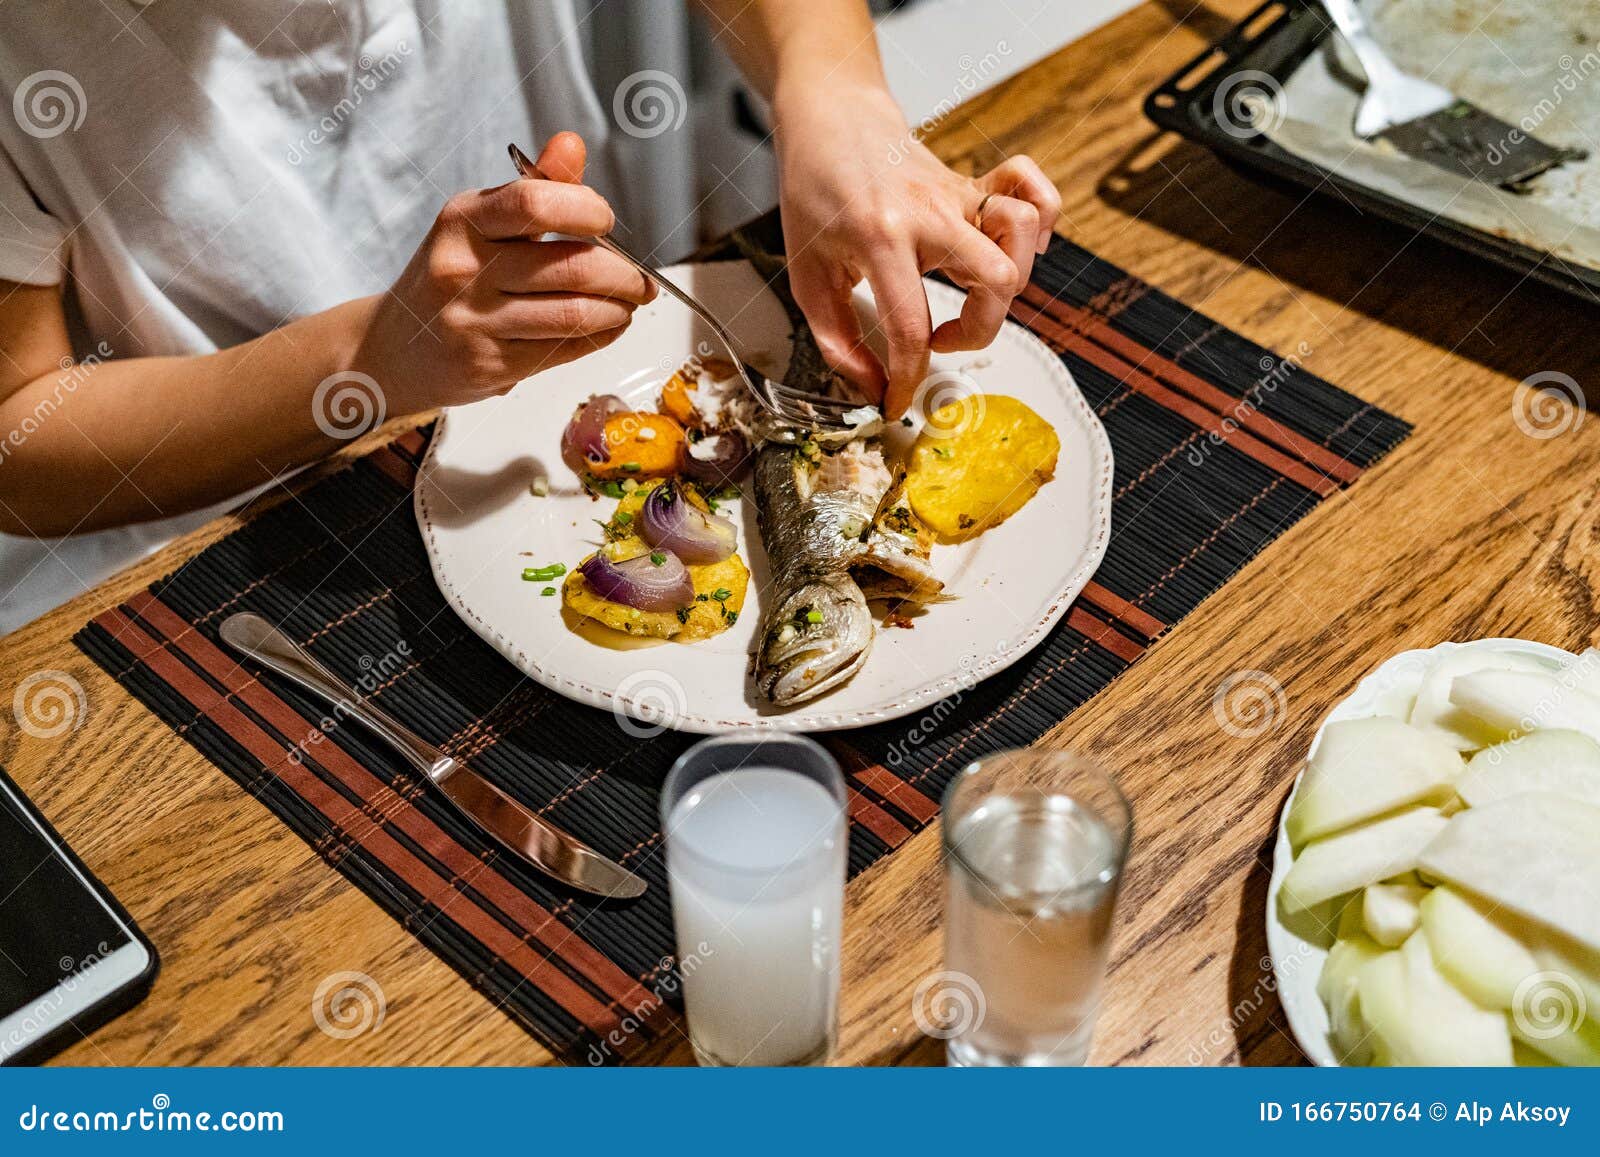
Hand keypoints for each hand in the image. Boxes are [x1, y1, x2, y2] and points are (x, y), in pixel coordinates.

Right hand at [351, 132, 653, 414]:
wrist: (397, 347)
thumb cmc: (451, 278)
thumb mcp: (480, 224)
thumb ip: (533, 188)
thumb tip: (572, 144)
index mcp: (463, 220)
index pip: (536, 203)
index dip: (587, 210)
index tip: (607, 222)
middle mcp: (463, 269)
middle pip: (570, 266)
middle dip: (622, 274)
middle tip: (640, 278)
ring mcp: (474, 321)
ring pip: (574, 314)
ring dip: (618, 309)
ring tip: (629, 302)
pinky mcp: (488, 365)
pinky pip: (564, 349)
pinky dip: (601, 336)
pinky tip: (610, 325)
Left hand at [775, 84, 1059, 416]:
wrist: (829, 118)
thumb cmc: (815, 192)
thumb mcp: (807, 274)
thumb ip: (837, 339)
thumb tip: (872, 385)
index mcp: (881, 239)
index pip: (912, 327)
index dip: (908, 378)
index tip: (899, 398)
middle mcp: (930, 215)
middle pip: (997, 281)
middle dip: (978, 330)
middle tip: (941, 338)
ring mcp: (958, 196)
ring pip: (1022, 234)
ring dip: (1011, 280)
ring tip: (973, 295)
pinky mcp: (973, 185)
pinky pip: (1034, 189)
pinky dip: (1042, 218)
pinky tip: (1017, 248)